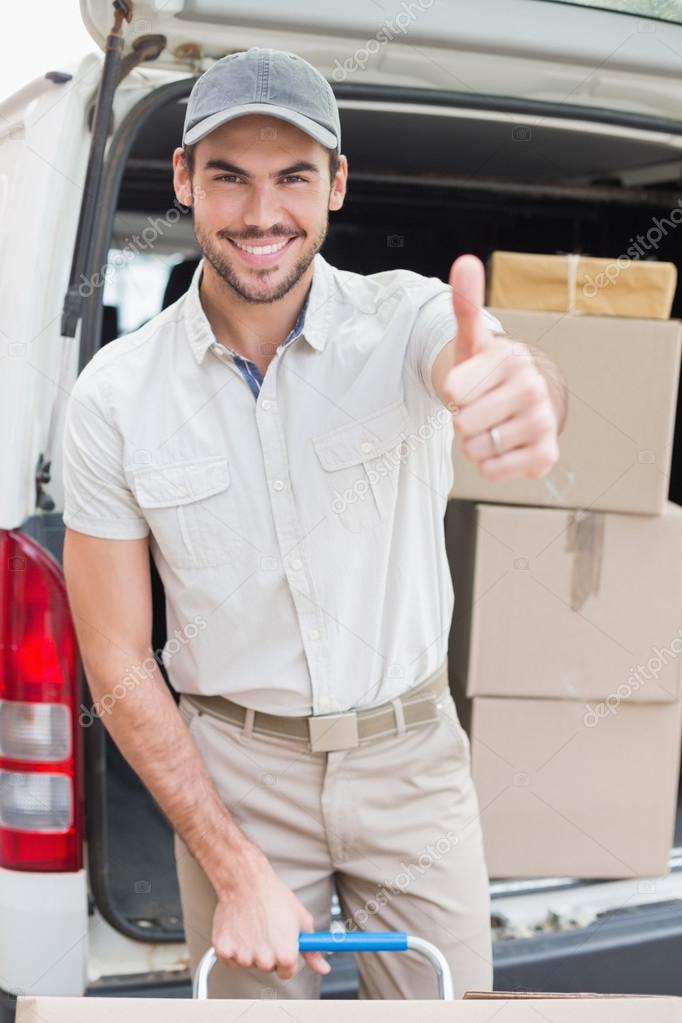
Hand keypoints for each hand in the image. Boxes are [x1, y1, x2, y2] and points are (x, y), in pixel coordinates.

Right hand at [211, 850, 330, 980]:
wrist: (246, 881)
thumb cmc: (273, 896)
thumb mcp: (301, 919)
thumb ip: (312, 949)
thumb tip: (323, 967)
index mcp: (286, 955)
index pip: (287, 973)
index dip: (286, 957)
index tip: (282, 945)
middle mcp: (265, 959)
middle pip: (268, 968)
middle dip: (268, 952)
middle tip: (266, 929)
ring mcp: (243, 956)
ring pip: (248, 962)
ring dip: (250, 949)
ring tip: (252, 926)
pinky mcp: (224, 950)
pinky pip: (230, 958)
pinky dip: (232, 947)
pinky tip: (239, 929)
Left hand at [443, 254, 559, 480]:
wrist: (520, 405)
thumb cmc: (489, 374)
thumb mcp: (473, 341)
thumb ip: (465, 305)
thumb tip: (465, 262)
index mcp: (512, 358)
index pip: (453, 390)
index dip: (453, 393)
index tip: (469, 385)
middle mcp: (533, 388)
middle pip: (463, 423)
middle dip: (463, 421)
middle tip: (480, 409)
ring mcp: (543, 422)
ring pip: (475, 448)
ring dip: (475, 443)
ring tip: (491, 426)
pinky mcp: (545, 454)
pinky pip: (492, 470)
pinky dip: (489, 465)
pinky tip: (504, 447)